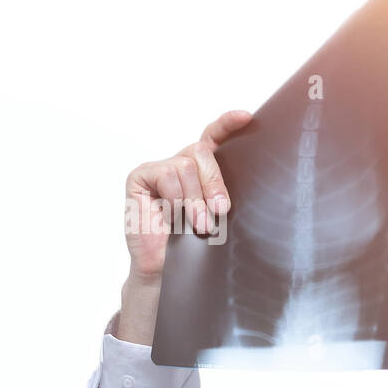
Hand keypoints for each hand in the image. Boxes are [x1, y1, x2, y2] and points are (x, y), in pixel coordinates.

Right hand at [115, 110, 251, 343]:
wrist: (168, 270)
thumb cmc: (196, 245)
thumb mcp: (217, 216)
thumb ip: (223, 195)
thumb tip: (239, 188)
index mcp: (203, 170)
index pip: (214, 137)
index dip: (228, 124)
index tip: (247, 117)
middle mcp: (180, 164)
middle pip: (202, 152)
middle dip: (214, 182)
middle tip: (221, 210)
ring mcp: (159, 169)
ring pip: (185, 167)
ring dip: (195, 200)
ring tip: (197, 225)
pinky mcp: (140, 177)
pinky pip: (166, 176)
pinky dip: (176, 199)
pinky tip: (176, 218)